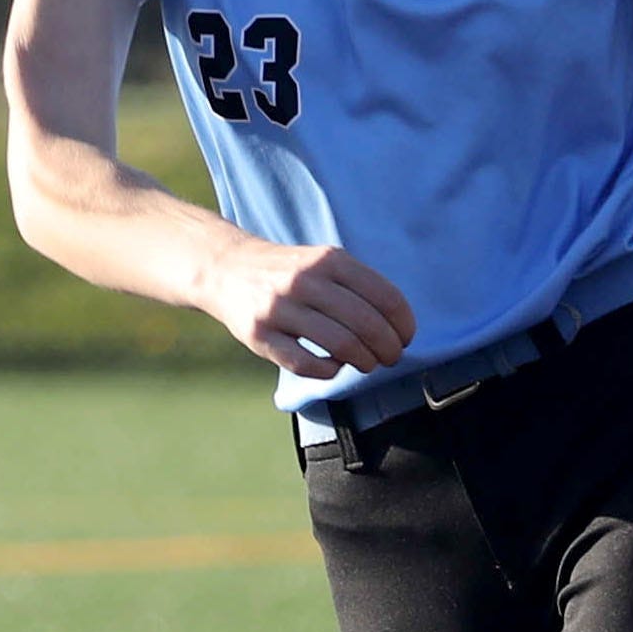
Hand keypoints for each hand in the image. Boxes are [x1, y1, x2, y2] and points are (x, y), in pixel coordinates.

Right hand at [207, 233, 415, 379]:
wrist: (226, 268)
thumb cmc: (289, 272)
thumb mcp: (324, 261)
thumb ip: (358, 285)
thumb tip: (398, 326)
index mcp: (329, 259)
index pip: (384, 296)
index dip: (403, 324)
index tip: (406, 338)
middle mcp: (305, 280)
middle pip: (366, 324)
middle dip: (388, 349)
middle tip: (390, 358)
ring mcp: (280, 307)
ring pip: (341, 346)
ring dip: (363, 362)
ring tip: (366, 364)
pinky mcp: (259, 334)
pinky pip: (306, 363)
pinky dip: (329, 371)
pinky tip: (333, 367)